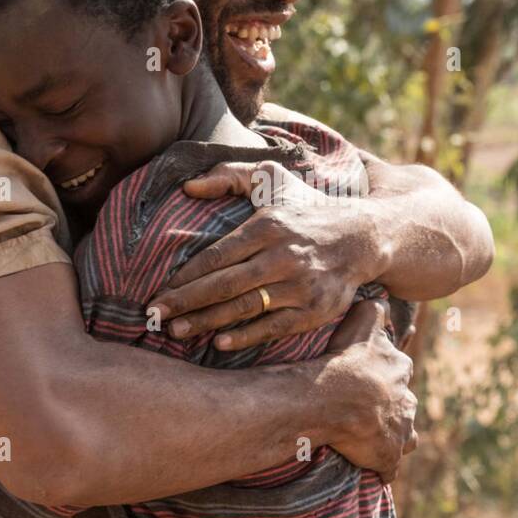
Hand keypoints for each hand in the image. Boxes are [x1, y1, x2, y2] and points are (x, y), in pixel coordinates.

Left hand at [148, 160, 382, 350]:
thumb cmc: (308, 208)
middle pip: (224, 284)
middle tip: (154, 315)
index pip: (217, 255)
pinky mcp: (315, 310)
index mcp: (268, 226)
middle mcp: (283, 256)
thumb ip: (228, 175)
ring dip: (206, 322)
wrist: (363, 237)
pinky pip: (274, 327)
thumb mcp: (272, 178)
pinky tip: (218, 343)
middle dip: (185, 302)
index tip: (158, 290)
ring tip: (176, 331)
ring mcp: (300, 286)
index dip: (184, 275)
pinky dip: (245, 336)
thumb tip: (187, 186)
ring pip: (245, 308)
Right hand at [317, 299, 417, 482]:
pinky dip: (383, 467)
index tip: (370, 379)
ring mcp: (399, 431)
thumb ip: (374, 310)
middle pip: (404, 404)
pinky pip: (389, 466)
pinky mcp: (388, 456)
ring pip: (405, 435)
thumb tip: (382, 299)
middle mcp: (406, 401)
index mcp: (400, 370)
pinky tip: (374, 468)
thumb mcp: (361, 323)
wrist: (332, 399)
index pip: (400, 370)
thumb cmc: (343, 360)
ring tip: (375, 439)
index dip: (385, 374)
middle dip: (392, 407)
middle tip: (369, 410)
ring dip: (394, 437)